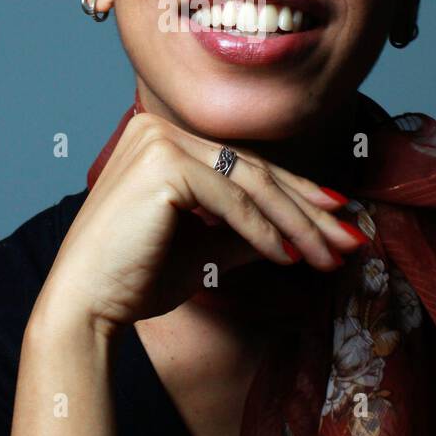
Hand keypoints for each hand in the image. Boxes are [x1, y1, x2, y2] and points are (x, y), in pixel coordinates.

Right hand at [30, 110, 368, 336]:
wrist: (84, 306)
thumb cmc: (134, 280)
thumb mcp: (203, 251)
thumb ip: (246, 233)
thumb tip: (301, 235)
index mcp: (162, 140)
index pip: (244, 166)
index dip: (297, 193)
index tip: (340, 219)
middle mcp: (159, 129)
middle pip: (253, 171)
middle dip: (309, 208)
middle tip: (350, 237)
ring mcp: (159, 141)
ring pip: (250, 183)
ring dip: (298, 223)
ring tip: (331, 254)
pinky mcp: (163, 165)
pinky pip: (232, 201)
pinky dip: (267, 231)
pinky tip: (293, 257)